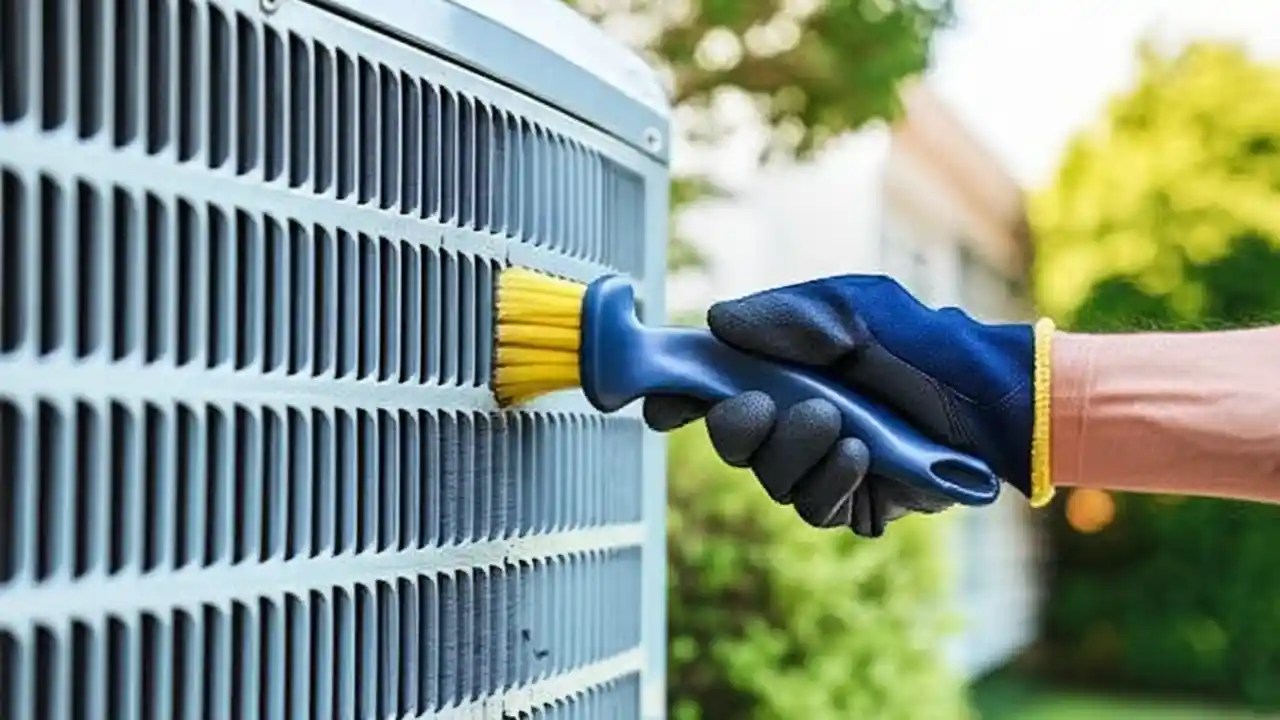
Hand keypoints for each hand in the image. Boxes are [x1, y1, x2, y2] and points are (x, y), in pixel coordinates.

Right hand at [645, 275, 1034, 536]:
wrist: (991, 398)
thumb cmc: (923, 345)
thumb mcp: (852, 310)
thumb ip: (782, 316)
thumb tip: (715, 322)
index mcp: (782, 370)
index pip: (710, 386)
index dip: (677, 397)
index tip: (662, 404)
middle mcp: (793, 418)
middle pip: (729, 439)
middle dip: (738, 426)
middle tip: (764, 405)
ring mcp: (820, 464)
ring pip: (768, 478)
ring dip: (795, 449)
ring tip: (840, 423)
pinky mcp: (852, 504)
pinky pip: (814, 507)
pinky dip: (830, 480)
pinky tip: (860, 453)